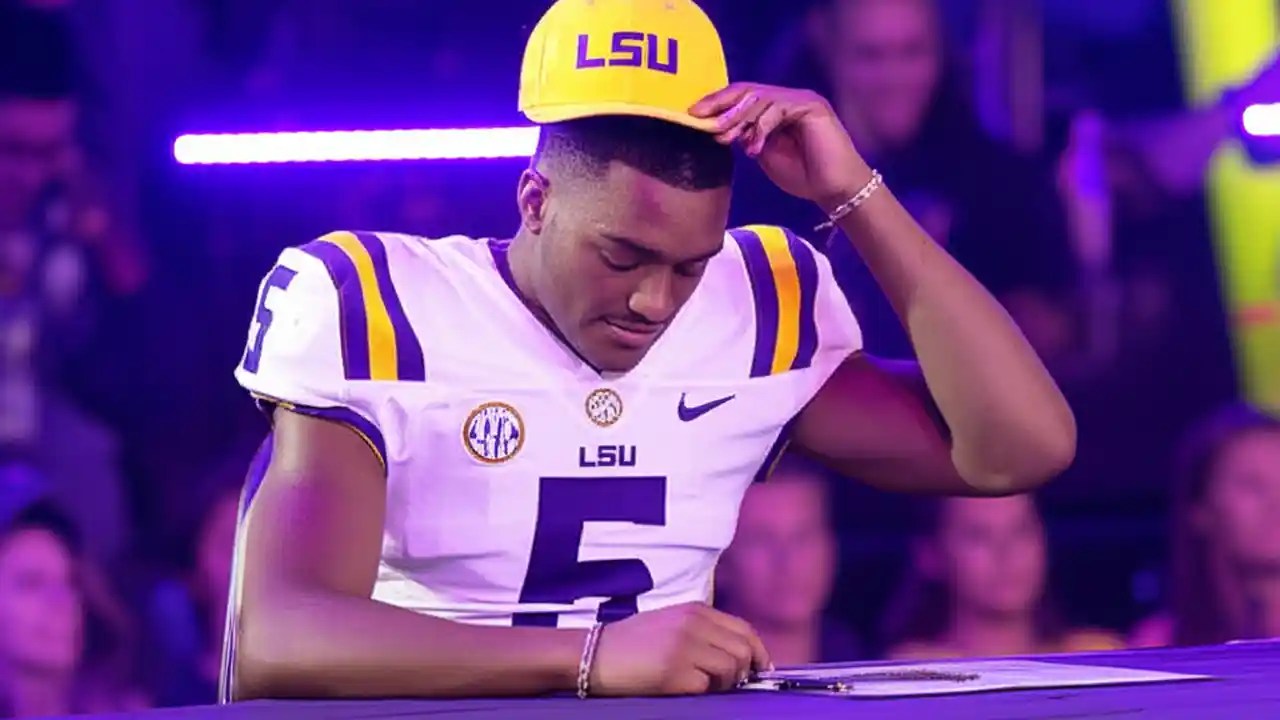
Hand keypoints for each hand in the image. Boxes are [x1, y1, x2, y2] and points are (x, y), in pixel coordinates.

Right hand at [589, 602, 771, 695]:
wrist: (593, 654)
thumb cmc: (631, 644)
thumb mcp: (670, 624)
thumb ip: (702, 632)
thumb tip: (740, 656)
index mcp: (694, 610)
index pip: (744, 629)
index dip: (758, 652)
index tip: (760, 669)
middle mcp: (693, 623)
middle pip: (743, 650)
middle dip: (742, 672)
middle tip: (728, 684)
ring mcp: (684, 646)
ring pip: (731, 669)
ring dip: (723, 683)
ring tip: (702, 685)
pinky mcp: (674, 671)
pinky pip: (706, 686)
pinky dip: (700, 692)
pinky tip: (682, 689)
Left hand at [690, 83, 872, 210]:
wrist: (833, 189)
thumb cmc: (803, 176)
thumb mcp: (764, 154)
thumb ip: (746, 137)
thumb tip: (719, 128)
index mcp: (776, 108)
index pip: (742, 97)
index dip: (717, 103)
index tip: (694, 114)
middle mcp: (788, 98)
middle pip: (747, 91)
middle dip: (720, 104)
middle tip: (700, 117)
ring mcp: (801, 100)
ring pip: (760, 98)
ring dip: (738, 118)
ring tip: (725, 138)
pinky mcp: (812, 106)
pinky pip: (778, 108)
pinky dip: (761, 127)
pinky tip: (754, 148)